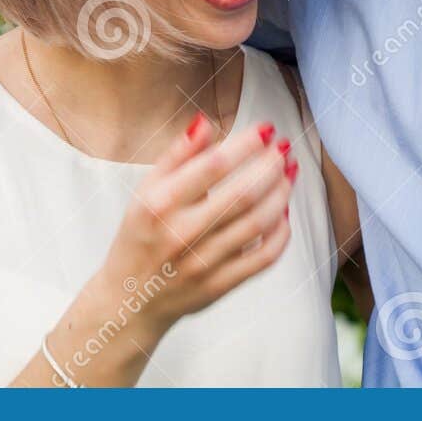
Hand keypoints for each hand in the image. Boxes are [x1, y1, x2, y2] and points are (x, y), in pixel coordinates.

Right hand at [93, 113, 297, 334]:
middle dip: (272, 166)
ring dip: (281, 193)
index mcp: (160, 204)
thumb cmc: (141, 234)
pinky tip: (284, 211)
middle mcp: (182, 233)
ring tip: (290, 172)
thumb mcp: (146, 189)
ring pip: (257, 224)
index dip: (246, 144)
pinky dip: (280, 233)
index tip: (267, 129)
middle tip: (285, 148)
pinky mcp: (219, 285)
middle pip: (242, 194)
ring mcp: (203, 263)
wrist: (131, 298)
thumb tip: (206, 122)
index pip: (214, 166)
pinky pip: (262, 258)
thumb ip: (177, 155)